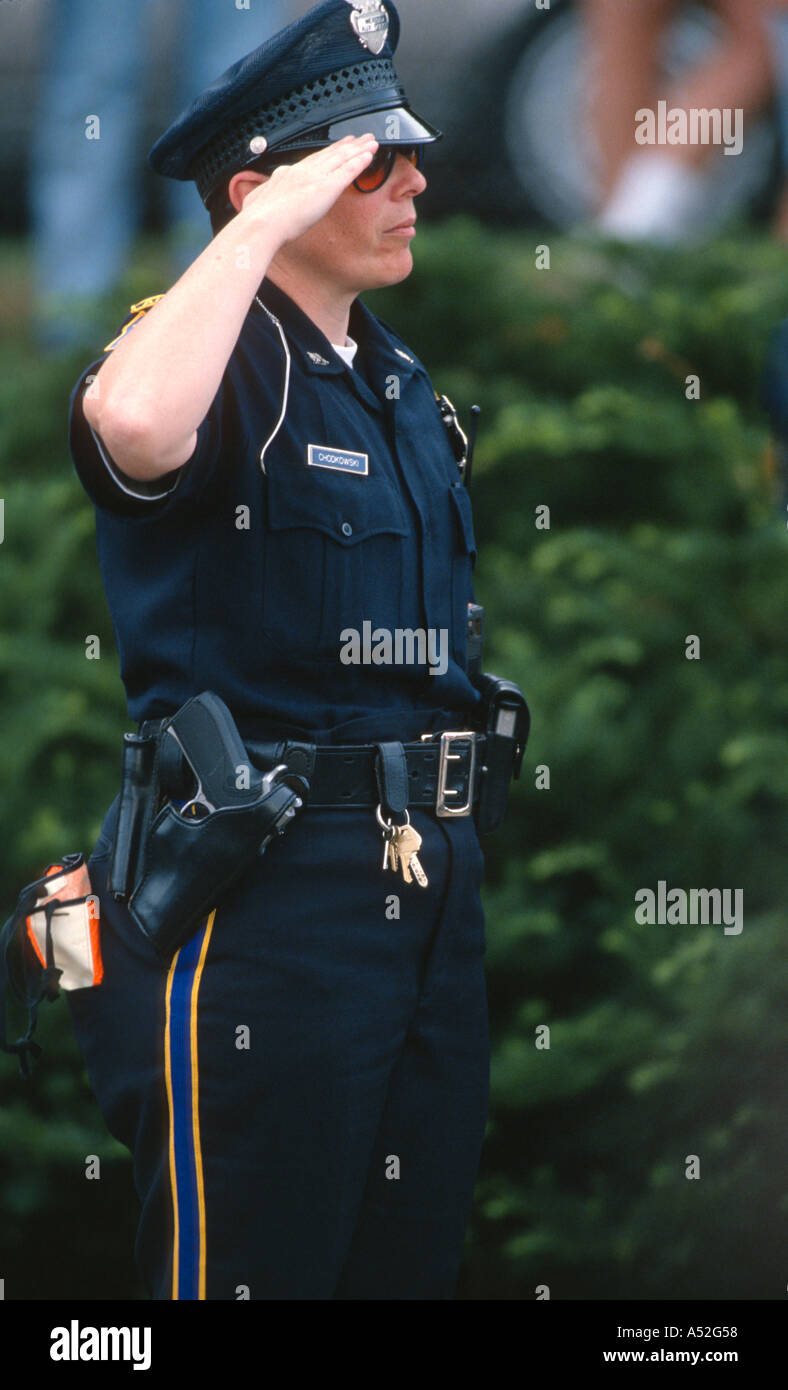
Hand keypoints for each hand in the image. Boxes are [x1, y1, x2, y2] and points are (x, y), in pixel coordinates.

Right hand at [239, 135, 379, 244]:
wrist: (260, 224)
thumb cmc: (256, 219)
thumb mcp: (256, 201)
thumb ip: (262, 196)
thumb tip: (256, 199)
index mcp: (287, 174)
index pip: (312, 160)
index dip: (327, 152)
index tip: (337, 146)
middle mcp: (303, 171)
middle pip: (330, 154)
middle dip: (346, 145)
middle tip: (360, 138)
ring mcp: (315, 177)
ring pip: (342, 158)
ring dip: (358, 149)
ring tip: (371, 142)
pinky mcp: (326, 187)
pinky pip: (348, 171)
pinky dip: (359, 162)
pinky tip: (369, 156)